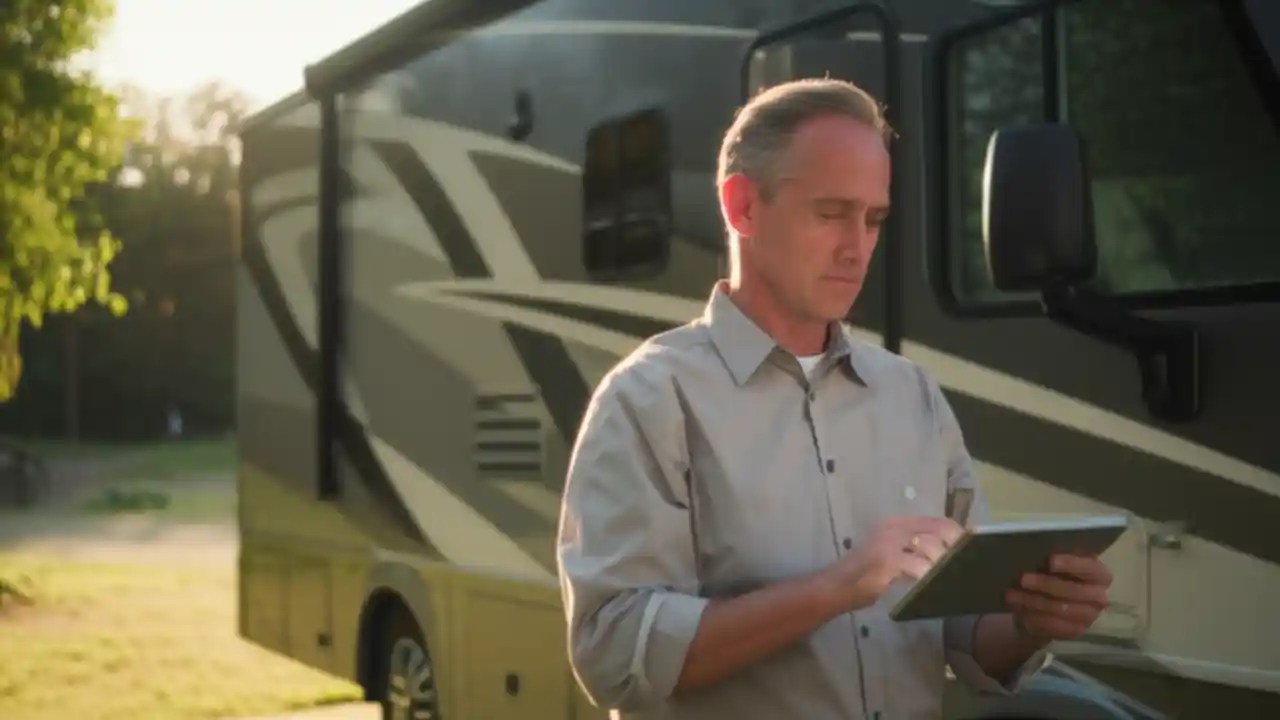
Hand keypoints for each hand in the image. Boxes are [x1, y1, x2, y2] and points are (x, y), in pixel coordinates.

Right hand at [826, 516, 965, 610]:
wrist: (835, 587)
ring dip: (945, 564)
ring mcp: (890, 541)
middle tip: (969, 565)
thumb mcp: (893, 556)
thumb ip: (914, 551)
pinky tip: (934, 585)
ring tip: (954, 577)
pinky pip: (918, 566)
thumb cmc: (865, 575)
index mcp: (898, 523)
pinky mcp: (887, 560)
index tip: (974, 548)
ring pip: (932, 547)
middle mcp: (895, 527)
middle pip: (940, 530)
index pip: (938, 522)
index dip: (959, 534)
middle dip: (957, 547)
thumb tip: (947, 558)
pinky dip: (929, 576)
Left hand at [1005, 553, 1112, 641]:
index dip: (1071, 564)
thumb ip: (1052, 558)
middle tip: (1023, 578)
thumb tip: (1036, 551)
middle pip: (1073, 590)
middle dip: (1045, 584)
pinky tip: (1018, 608)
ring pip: (1061, 608)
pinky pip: (1054, 625)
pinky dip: (1034, 616)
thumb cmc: (1052, 575)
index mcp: (1099, 574)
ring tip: (1012, 594)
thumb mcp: (1054, 563)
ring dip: (1033, 601)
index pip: (1090, 567)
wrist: (1047, 604)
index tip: (1050, 560)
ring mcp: (1089, 616)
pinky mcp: (1076, 631)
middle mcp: (1099, 596)